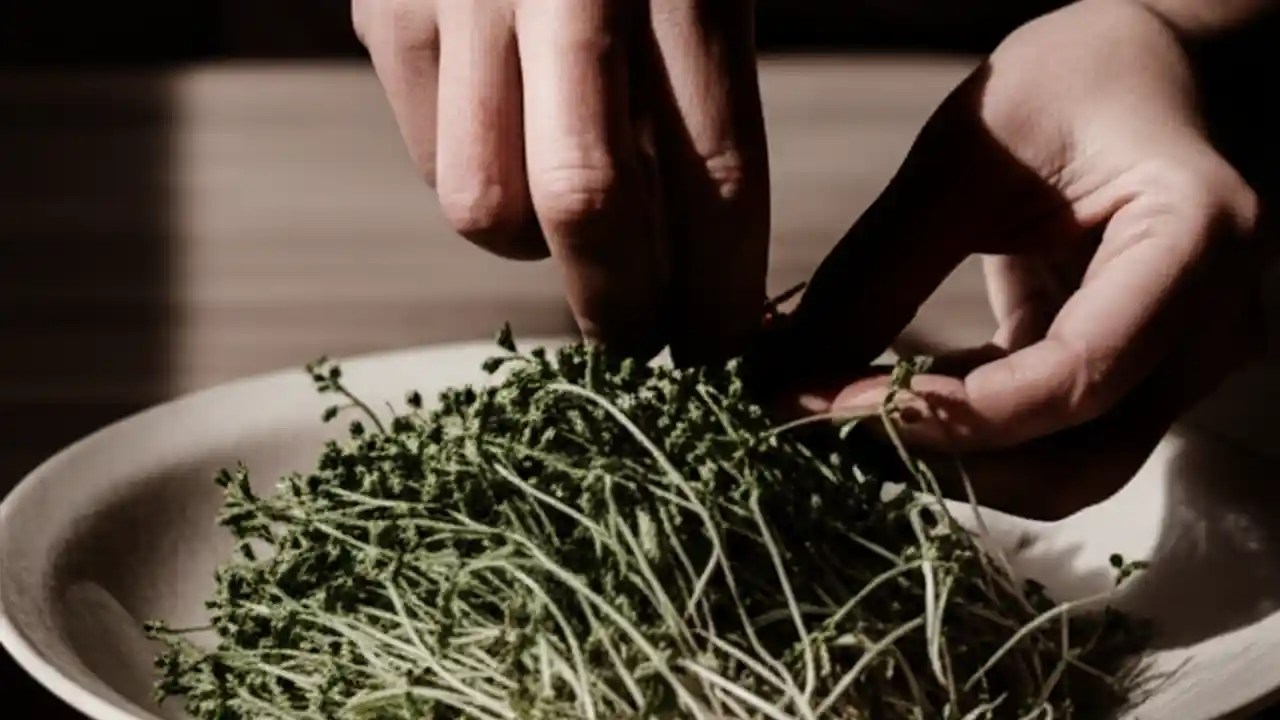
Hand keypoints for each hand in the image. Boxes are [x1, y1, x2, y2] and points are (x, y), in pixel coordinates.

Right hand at [353, 0, 769, 362]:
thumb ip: (706, 85)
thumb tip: (701, 260)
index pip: (716, 173)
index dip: (722, 290)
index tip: (725, 352)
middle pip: (587, 204)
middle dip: (624, 310)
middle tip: (645, 349)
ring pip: (485, 207)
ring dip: (539, 248)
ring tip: (575, 218)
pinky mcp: (386, 8)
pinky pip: (431, 158)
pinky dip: (479, 181)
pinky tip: (516, 144)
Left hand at [779, 0, 1266, 518]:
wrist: (1144, 70)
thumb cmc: (1072, 78)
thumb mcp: (966, 152)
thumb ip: (884, 265)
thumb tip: (783, 369)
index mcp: (1195, 243)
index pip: (1077, 376)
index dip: (950, 415)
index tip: (830, 408)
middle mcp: (1208, 325)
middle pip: (1079, 457)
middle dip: (944, 461)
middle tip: (820, 432)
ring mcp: (1177, 362)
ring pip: (1064, 469)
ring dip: (946, 462)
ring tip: (835, 423)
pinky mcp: (1127, 373)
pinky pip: (1044, 434)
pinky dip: (959, 431)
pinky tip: (876, 402)